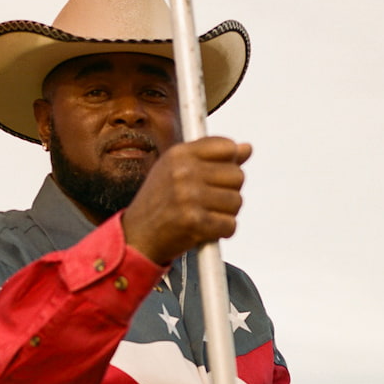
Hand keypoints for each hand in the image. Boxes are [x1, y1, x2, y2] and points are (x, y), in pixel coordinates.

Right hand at [121, 137, 252, 264]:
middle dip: (229, 191)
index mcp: (179, 153)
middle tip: (209, 201)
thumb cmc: (160, 202)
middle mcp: (183, 171)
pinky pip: (230, 225)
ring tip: (205, 215)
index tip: (218, 176)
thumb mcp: (178, 170)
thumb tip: (247, 148)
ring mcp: (188, 196)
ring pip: (236, 201)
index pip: (227, 146)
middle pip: (237, 175)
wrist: (137, 236)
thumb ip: (212, 157)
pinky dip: (222, 231)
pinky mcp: (194, 222)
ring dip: (226, 213)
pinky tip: (205, 229)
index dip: (230, 163)